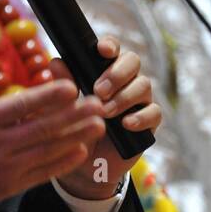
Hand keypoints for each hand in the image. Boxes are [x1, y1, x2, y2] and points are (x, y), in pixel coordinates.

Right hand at [0, 36, 106, 211]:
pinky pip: (42, 173)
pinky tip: (81, 151)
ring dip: (76, 137)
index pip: (21, 106)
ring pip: (47, 151)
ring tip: (99, 125)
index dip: (47, 97)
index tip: (70, 87)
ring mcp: (5, 167)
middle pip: (42, 129)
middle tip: (98, 104)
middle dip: (73, 116)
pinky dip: (63, 163)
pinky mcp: (10, 186)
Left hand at [53, 36, 160, 200]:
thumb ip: (64, 85)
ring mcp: (140, 99)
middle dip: (117, 73)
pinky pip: (155, 112)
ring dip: (124, 97)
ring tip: (105, 112)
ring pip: (144, 84)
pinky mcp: (149, 121)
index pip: (112, 49)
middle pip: (133, 60)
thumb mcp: (66, 109)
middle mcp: (126, 80)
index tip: (102, 51)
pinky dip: (141, 117)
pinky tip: (126, 124)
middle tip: (98, 90)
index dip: (110, 45)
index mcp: (104, 70)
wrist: (86, 165)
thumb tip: (55, 62)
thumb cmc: (76, 129)